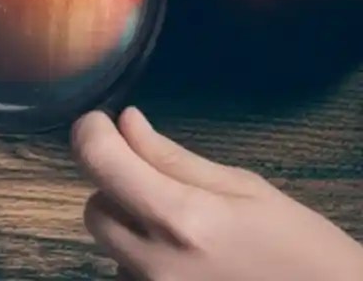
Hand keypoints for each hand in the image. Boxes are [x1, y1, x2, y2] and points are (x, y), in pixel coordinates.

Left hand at [71, 107, 362, 279]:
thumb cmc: (299, 244)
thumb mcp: (243, 188)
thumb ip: (174, 158)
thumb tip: (124, 123)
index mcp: (182, 219)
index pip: (101, 163)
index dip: (90, 134)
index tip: (98, 123)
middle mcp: (156, 262)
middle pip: (94, 208)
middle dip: (115, 187)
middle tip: (157, 181)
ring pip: (109, 245)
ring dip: (130, 226)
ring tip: (186, 228)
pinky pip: (127, 272)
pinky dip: (143, 257)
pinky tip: (188, 257)